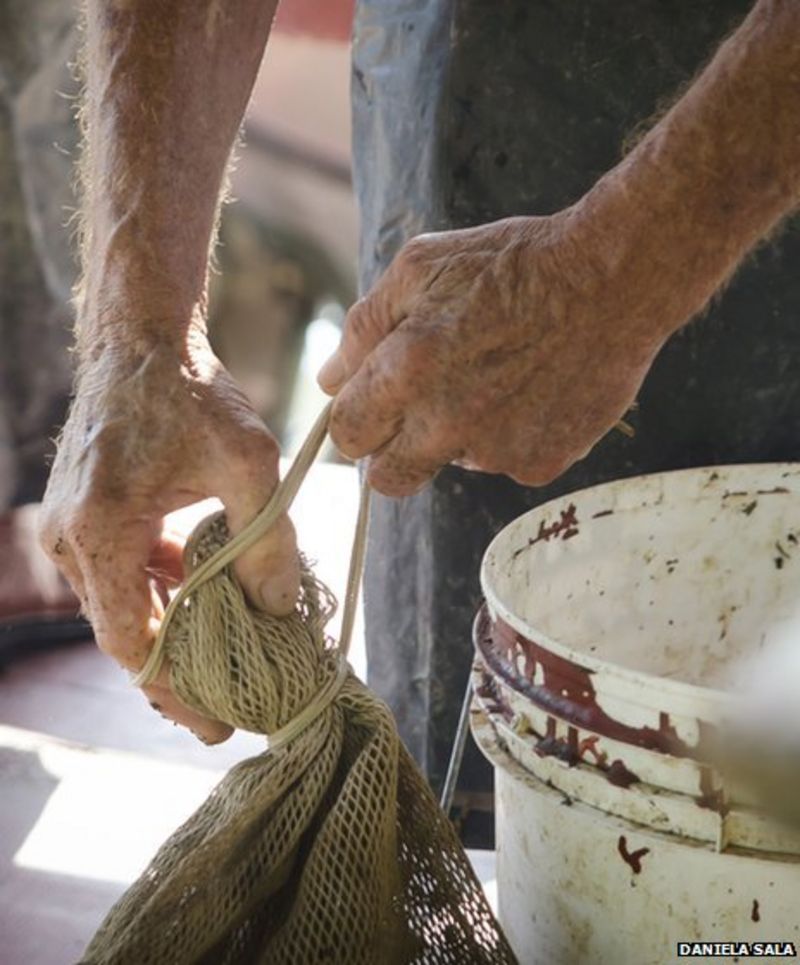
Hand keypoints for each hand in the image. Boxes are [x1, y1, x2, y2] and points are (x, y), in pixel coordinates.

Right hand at [40, 329, 299, 742]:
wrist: (141, 341)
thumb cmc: (191, 394)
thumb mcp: (247, 462)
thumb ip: (267, 539)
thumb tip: (280, 608)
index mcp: (101, 531)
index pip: (132, 641)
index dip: (174, 689)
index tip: (215, 720)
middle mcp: (71, 538)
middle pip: (125, 632)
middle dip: (177, 673)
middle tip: (226, 709)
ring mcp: (69, 528)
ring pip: (122, 606)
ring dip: (171, 633)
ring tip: (223, 664)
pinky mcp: (83, 516)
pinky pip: (120, 573)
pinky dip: (160, 594)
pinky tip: (204, 604)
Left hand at [318, 212, 669, 495]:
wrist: (613, 278)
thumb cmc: (512, 262)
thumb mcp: (421, 266)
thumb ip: (363, 327)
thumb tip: (330, 381)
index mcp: (406, 371)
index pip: (347, 434)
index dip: (355, 418)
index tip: (373, 404)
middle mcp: (446, 422)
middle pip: (387, 480)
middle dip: (390, 451)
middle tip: (418, 410)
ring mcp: (496, 451)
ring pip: (450, 465)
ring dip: (456, 435)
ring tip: (495, 375)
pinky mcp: (540, 463)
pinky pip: (503, 463)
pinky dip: (507, 436)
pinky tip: (530, 389)